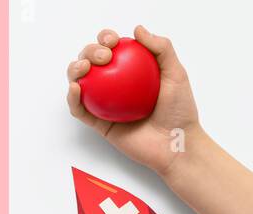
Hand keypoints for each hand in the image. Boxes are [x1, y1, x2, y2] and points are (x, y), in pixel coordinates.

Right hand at [67, 25, 199, 174]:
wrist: (176, 145)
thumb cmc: (180, 111)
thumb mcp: (176, 74)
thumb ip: (161, 48)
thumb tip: (137, 29)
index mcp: (130, 71)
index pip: (111, 49)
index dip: (105, 39)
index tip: (112, 41)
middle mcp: (114, 85)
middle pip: (91, 62)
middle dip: (89, 51)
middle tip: (103, 56)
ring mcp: (104, 104)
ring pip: (80, 82)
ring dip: (75, 69)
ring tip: (83, 68)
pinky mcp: (98, 123)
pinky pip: (80, 109)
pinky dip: (73, 98)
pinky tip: (76, 88)